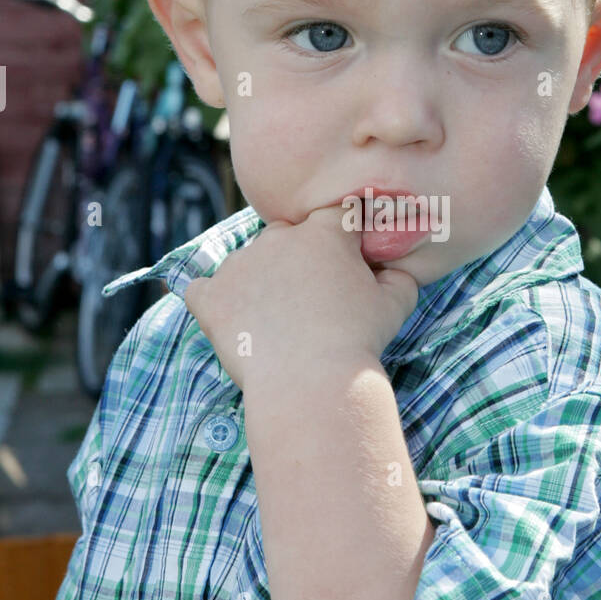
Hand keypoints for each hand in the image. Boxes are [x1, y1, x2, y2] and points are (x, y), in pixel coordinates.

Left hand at [183, 205, 418, 390]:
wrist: (311, 383)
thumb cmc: (359, 341)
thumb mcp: (396, 304)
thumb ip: (399, 275)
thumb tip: (394, 266)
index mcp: (322, 231)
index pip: (334, 217)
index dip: (342, 239)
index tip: (347, 265)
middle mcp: (276, 239)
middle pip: (285, 237)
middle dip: (297, 260)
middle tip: (311, 300)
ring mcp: (238, 266)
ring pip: (246, 262)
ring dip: (258, 281)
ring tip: (276, 322)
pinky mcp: (210, 298)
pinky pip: (201, 289)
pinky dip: (213, 300)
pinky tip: (229, 317)